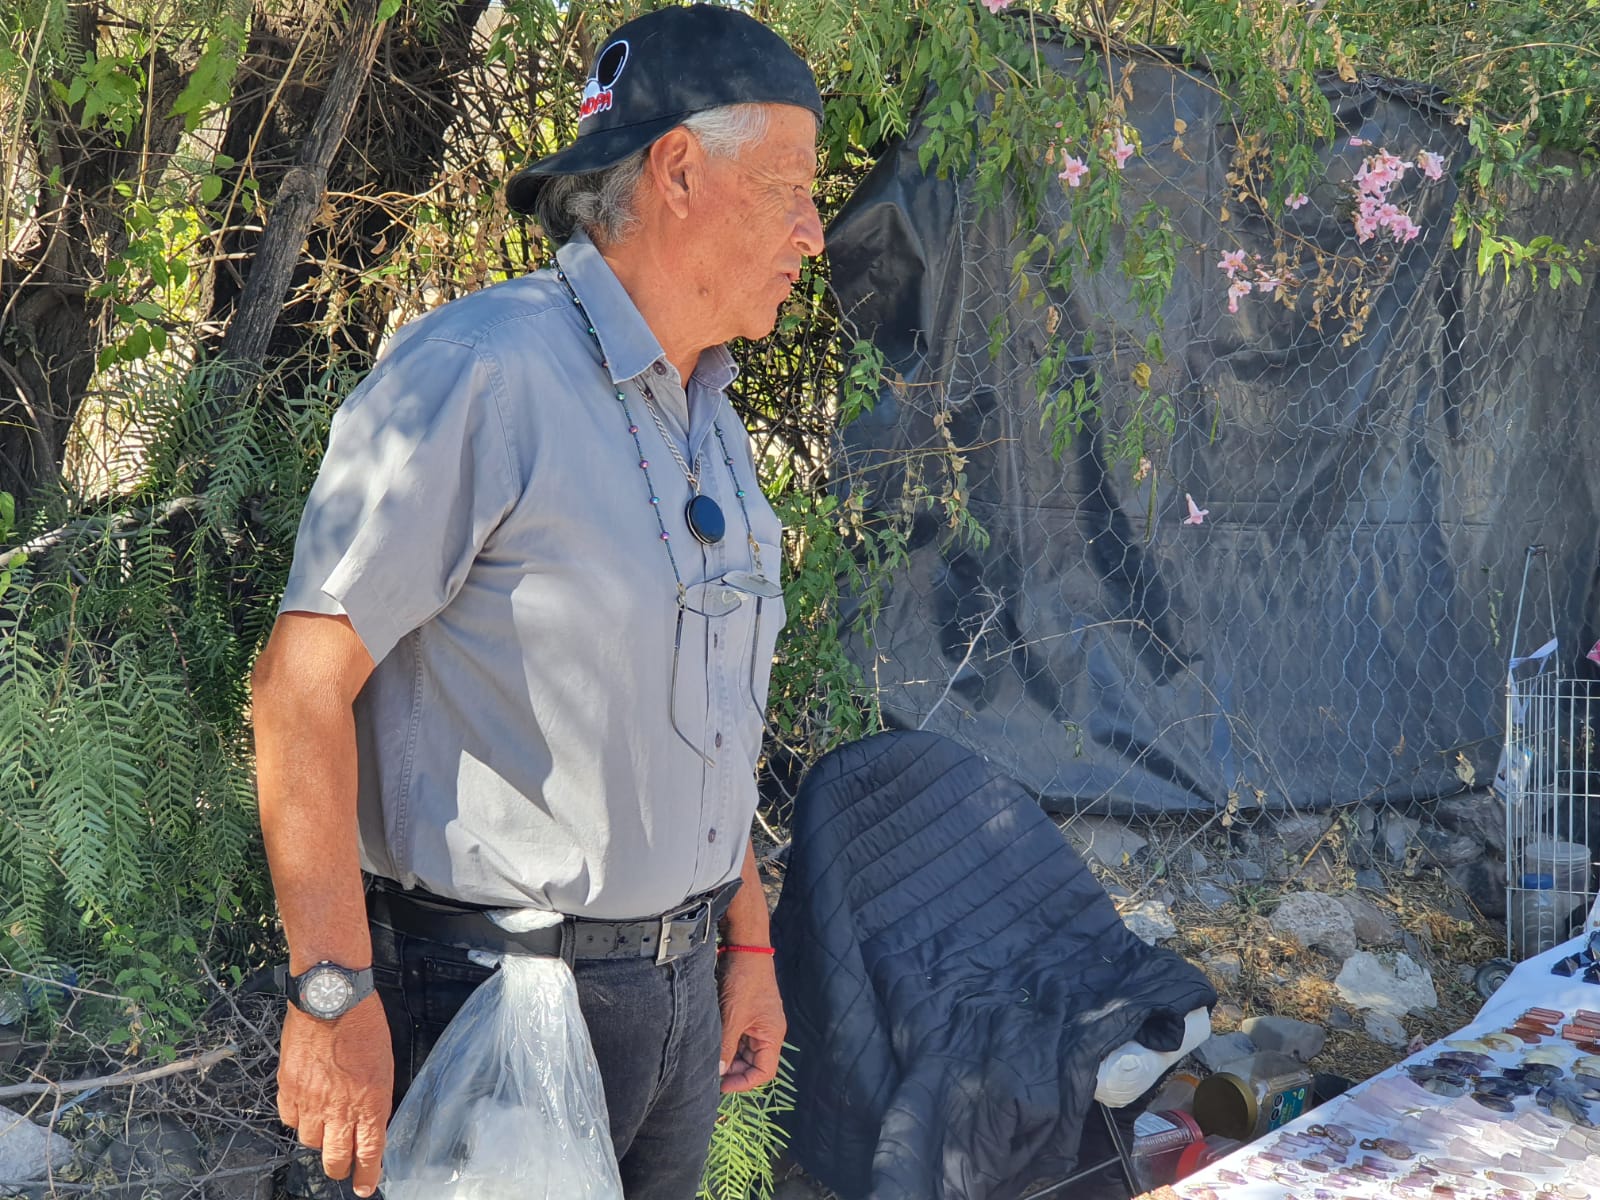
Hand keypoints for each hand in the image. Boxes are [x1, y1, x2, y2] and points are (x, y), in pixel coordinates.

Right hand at [277, 994, 393, 1196]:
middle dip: (340, 1167)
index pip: (368, 1153)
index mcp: (370, 1103)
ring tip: (326, 1126)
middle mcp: (339, 1109)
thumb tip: (370, 1120)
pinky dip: (298, 1119)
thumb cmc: (366, 1024)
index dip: (366, 1175)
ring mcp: (310, 1101)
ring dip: (319, 1138)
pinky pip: (289, 1119)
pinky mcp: (287, 1088)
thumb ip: (376, 1097)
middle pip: (334, 1158)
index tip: (364, 1188)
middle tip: (343, 1165)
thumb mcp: (384, 1065)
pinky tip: (306, 1109)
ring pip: (309, 1141)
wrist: (331, 998)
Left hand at [716, 950, 785, 1092]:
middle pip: (753, 1063)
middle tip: (709, 1072)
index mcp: (772, 1035)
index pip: (764, 1072)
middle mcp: (767, 1032)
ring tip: (708, 1058)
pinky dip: (725, 1042)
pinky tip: (710, 1043)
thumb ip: (726, 1045)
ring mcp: (757, 1023)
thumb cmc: (745, 980)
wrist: (744, 947)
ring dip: (727, 1056)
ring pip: (743, 1051)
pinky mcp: (746, 1014)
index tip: (720, 1085)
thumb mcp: (734, 1016)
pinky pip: (737, 1037)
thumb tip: (718, 1072)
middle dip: (732, 1070)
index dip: (743, 1083)